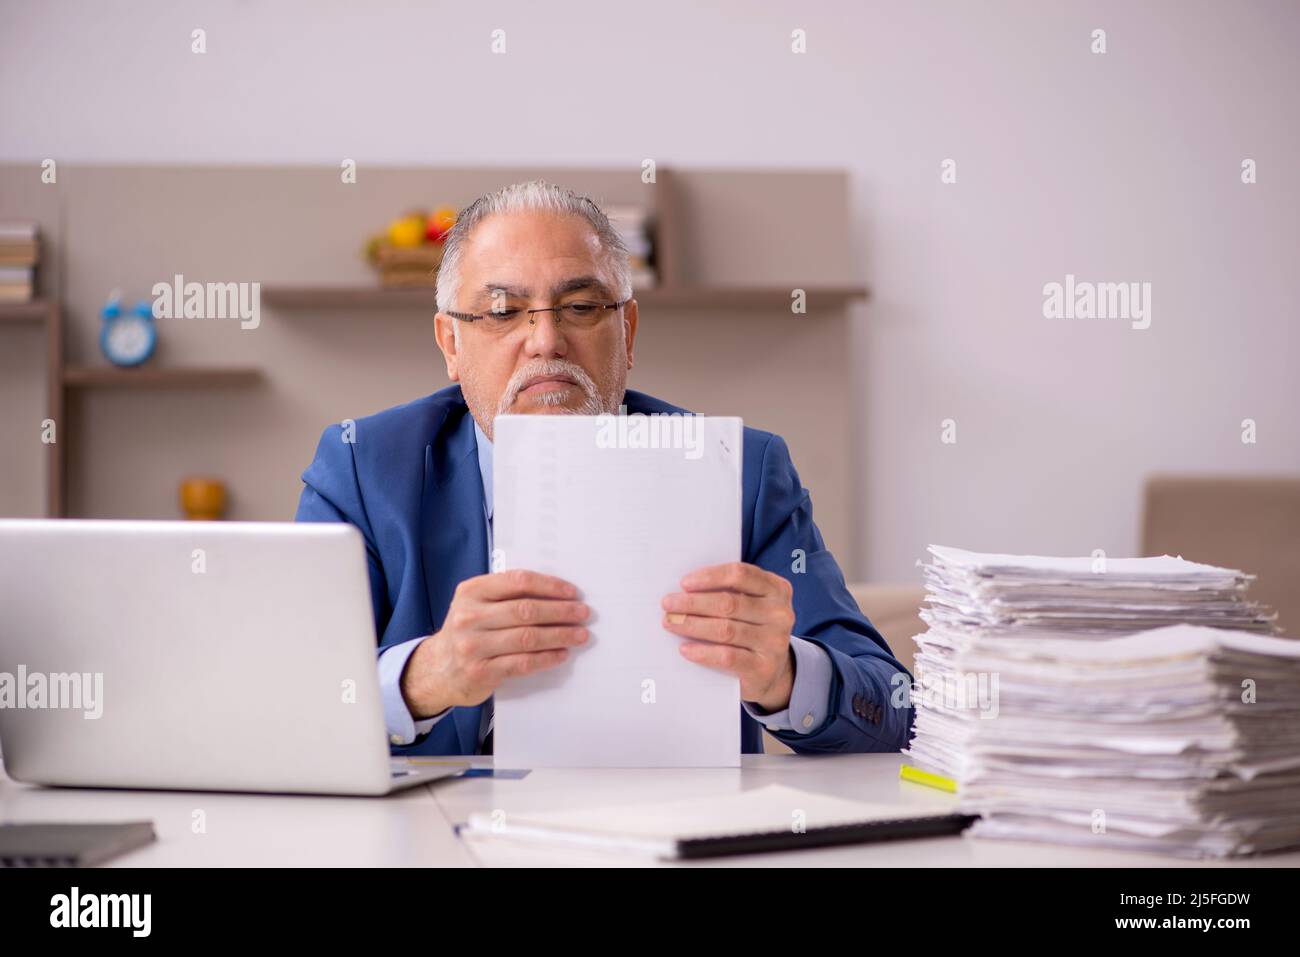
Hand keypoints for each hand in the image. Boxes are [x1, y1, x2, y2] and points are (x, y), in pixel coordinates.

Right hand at [400, 569, 589, 717]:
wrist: (437, 669)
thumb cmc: (467, 632)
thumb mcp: (476, 604)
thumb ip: (506, 595)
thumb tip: (556, 593)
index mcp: (471, 592)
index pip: (518, 581)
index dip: (550, 586)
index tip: (572, 592)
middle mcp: (469, 616)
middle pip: (526, 610)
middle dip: (561, 611)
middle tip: (583, 614)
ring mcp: (473, 645)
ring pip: (527, 637)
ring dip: (560, 635)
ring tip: (580, 635)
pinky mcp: (480, 671)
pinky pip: (521, 663)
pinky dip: (546, 658)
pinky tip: (562, 654)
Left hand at [661, 562, 796, 711]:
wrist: (770, 670)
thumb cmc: (750, 628)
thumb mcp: (749, 605)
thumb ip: (728, 592)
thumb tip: (684, 589)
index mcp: (777, 589)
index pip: (741, 575)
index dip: (710, 577)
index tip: (684, 583)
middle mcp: (780, 613)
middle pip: (729, 603)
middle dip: (693, 603)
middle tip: (668, 604)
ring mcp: (775, 642)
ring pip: (726, 629)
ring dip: (693, 625)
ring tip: (670, 623)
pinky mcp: (764, 668)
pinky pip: (728, 657)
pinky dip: (703, 652)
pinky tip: (685, 649)